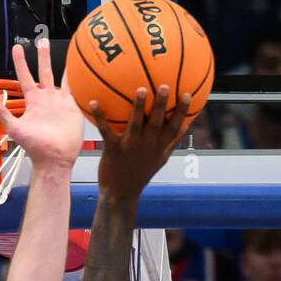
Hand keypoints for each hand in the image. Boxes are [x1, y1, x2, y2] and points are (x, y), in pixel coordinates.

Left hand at [0, 41, 84, 170]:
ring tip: (68, 50)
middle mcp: (46, 99)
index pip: (26, 76)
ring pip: (62, 77)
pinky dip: (80, 79)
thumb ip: (2, 112)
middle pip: (44, 71)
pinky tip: (85, 68)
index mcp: (33, 101)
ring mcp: (61, 102)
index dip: (21, 62)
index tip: (18, 47)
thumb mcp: (15, 128)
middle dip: (43, 56)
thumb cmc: (34, 147)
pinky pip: (77, 89)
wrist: (54, 159)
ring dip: (64, 63)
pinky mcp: (74, 107)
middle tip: (42, 39)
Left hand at [89, 86, 189, 201]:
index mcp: (159, 146)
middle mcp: (147, 145)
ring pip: (135, 124)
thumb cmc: (141, 173)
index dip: (182, 111)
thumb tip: (187, 124)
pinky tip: (93, 102)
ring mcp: (130, 147)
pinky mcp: (113, 149)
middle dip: (161, 105)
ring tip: (140, 90)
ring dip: (138, 107)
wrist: (120, 193)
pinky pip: (105, 130)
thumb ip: (172, 141)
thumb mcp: (161, 159)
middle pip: (156, 122)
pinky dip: (99, 116)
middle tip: (165, 86)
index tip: (186, 94)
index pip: (174, 128)